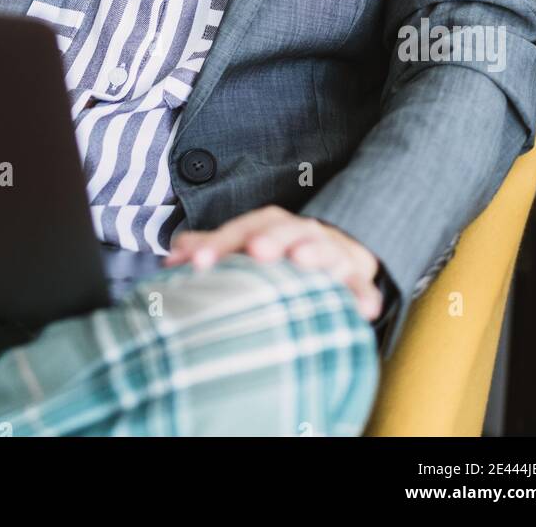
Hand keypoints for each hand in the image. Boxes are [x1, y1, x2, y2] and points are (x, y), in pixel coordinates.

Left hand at [163, 205, 383, 322]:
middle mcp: (300, 233)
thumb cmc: (280, 252)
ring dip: (316, 255)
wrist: (336, 249)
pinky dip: (364, 295)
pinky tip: (363, 309)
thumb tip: (171, 260)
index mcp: (270, 225)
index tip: (198, 263)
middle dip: (270, 239)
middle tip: (256, 251)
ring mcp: (331, 252)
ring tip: (304, 262)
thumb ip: (210, 250)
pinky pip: (362, 286)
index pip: (243, 228)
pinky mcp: (357, 276)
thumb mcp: (245, 245)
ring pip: (326, 250)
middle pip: (285, 230)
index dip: (220, 243)